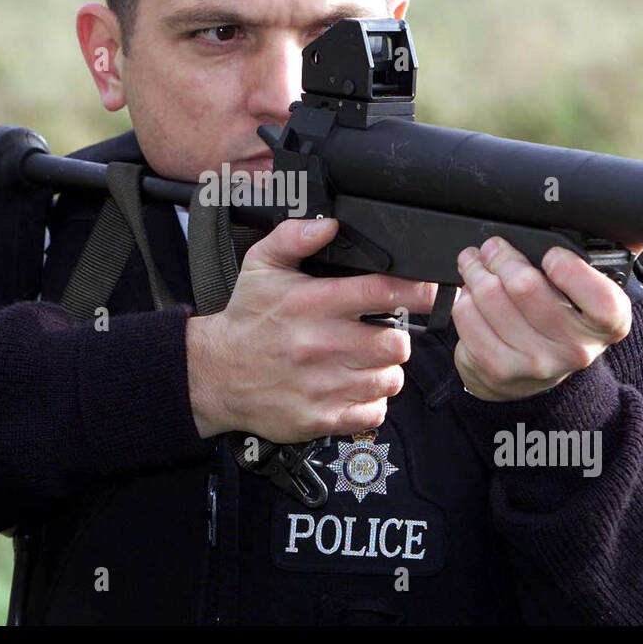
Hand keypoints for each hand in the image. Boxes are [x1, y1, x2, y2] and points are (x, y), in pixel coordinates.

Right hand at [186, 217, 438, 441]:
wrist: (216, 374)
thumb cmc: (247, 320)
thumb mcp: (261, 266)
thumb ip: (294, 237)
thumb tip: (329, 225)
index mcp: (311, 303)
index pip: (381, 292)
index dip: (415, 291)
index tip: (426, 292)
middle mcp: (320, 345)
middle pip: (396, 343)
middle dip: (398, 337)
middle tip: (384, 334)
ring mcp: (321, 385)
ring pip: (390, 379)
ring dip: (386, 370)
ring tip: (368, 362)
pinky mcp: (320, 418)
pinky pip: (373, 412)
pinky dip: (372, 402)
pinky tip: (355, 388)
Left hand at [451, 237, 635, 401]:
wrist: (531, 375)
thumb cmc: (561, 320)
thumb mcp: (589, 295)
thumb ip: (606, 259)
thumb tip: (632, 231)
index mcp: (608, 324)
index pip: (600, 297)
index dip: (570, 269)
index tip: (551, 254)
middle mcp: (576, 348)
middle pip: (525, 286)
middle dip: (502, 255)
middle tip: (493, 246)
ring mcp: (536, 362)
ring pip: (490, 297)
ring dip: (475, 271)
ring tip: (475, 263)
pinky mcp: (498, 368)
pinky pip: (468, 317)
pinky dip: (463, 299)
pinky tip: (470, 295)